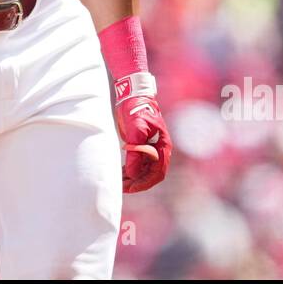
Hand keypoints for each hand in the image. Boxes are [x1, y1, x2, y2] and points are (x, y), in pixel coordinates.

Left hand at [113, 75, 171, 192]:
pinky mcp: (143, 146)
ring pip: (144, 170)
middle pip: (151, 174)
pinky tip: (121, 174)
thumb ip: (136, 152)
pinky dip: (131, 170)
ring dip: (133, 178)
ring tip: (119, 183)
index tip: (131, 188)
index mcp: (163, 146)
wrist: (132, 95)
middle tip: (122, 188)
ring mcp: (151, 148)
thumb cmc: (136, 109)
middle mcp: (159, 150)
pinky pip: (139, 164)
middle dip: (138, 183)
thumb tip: (133, 174)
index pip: (158, 172)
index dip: (145, 182)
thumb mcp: (135, 130)